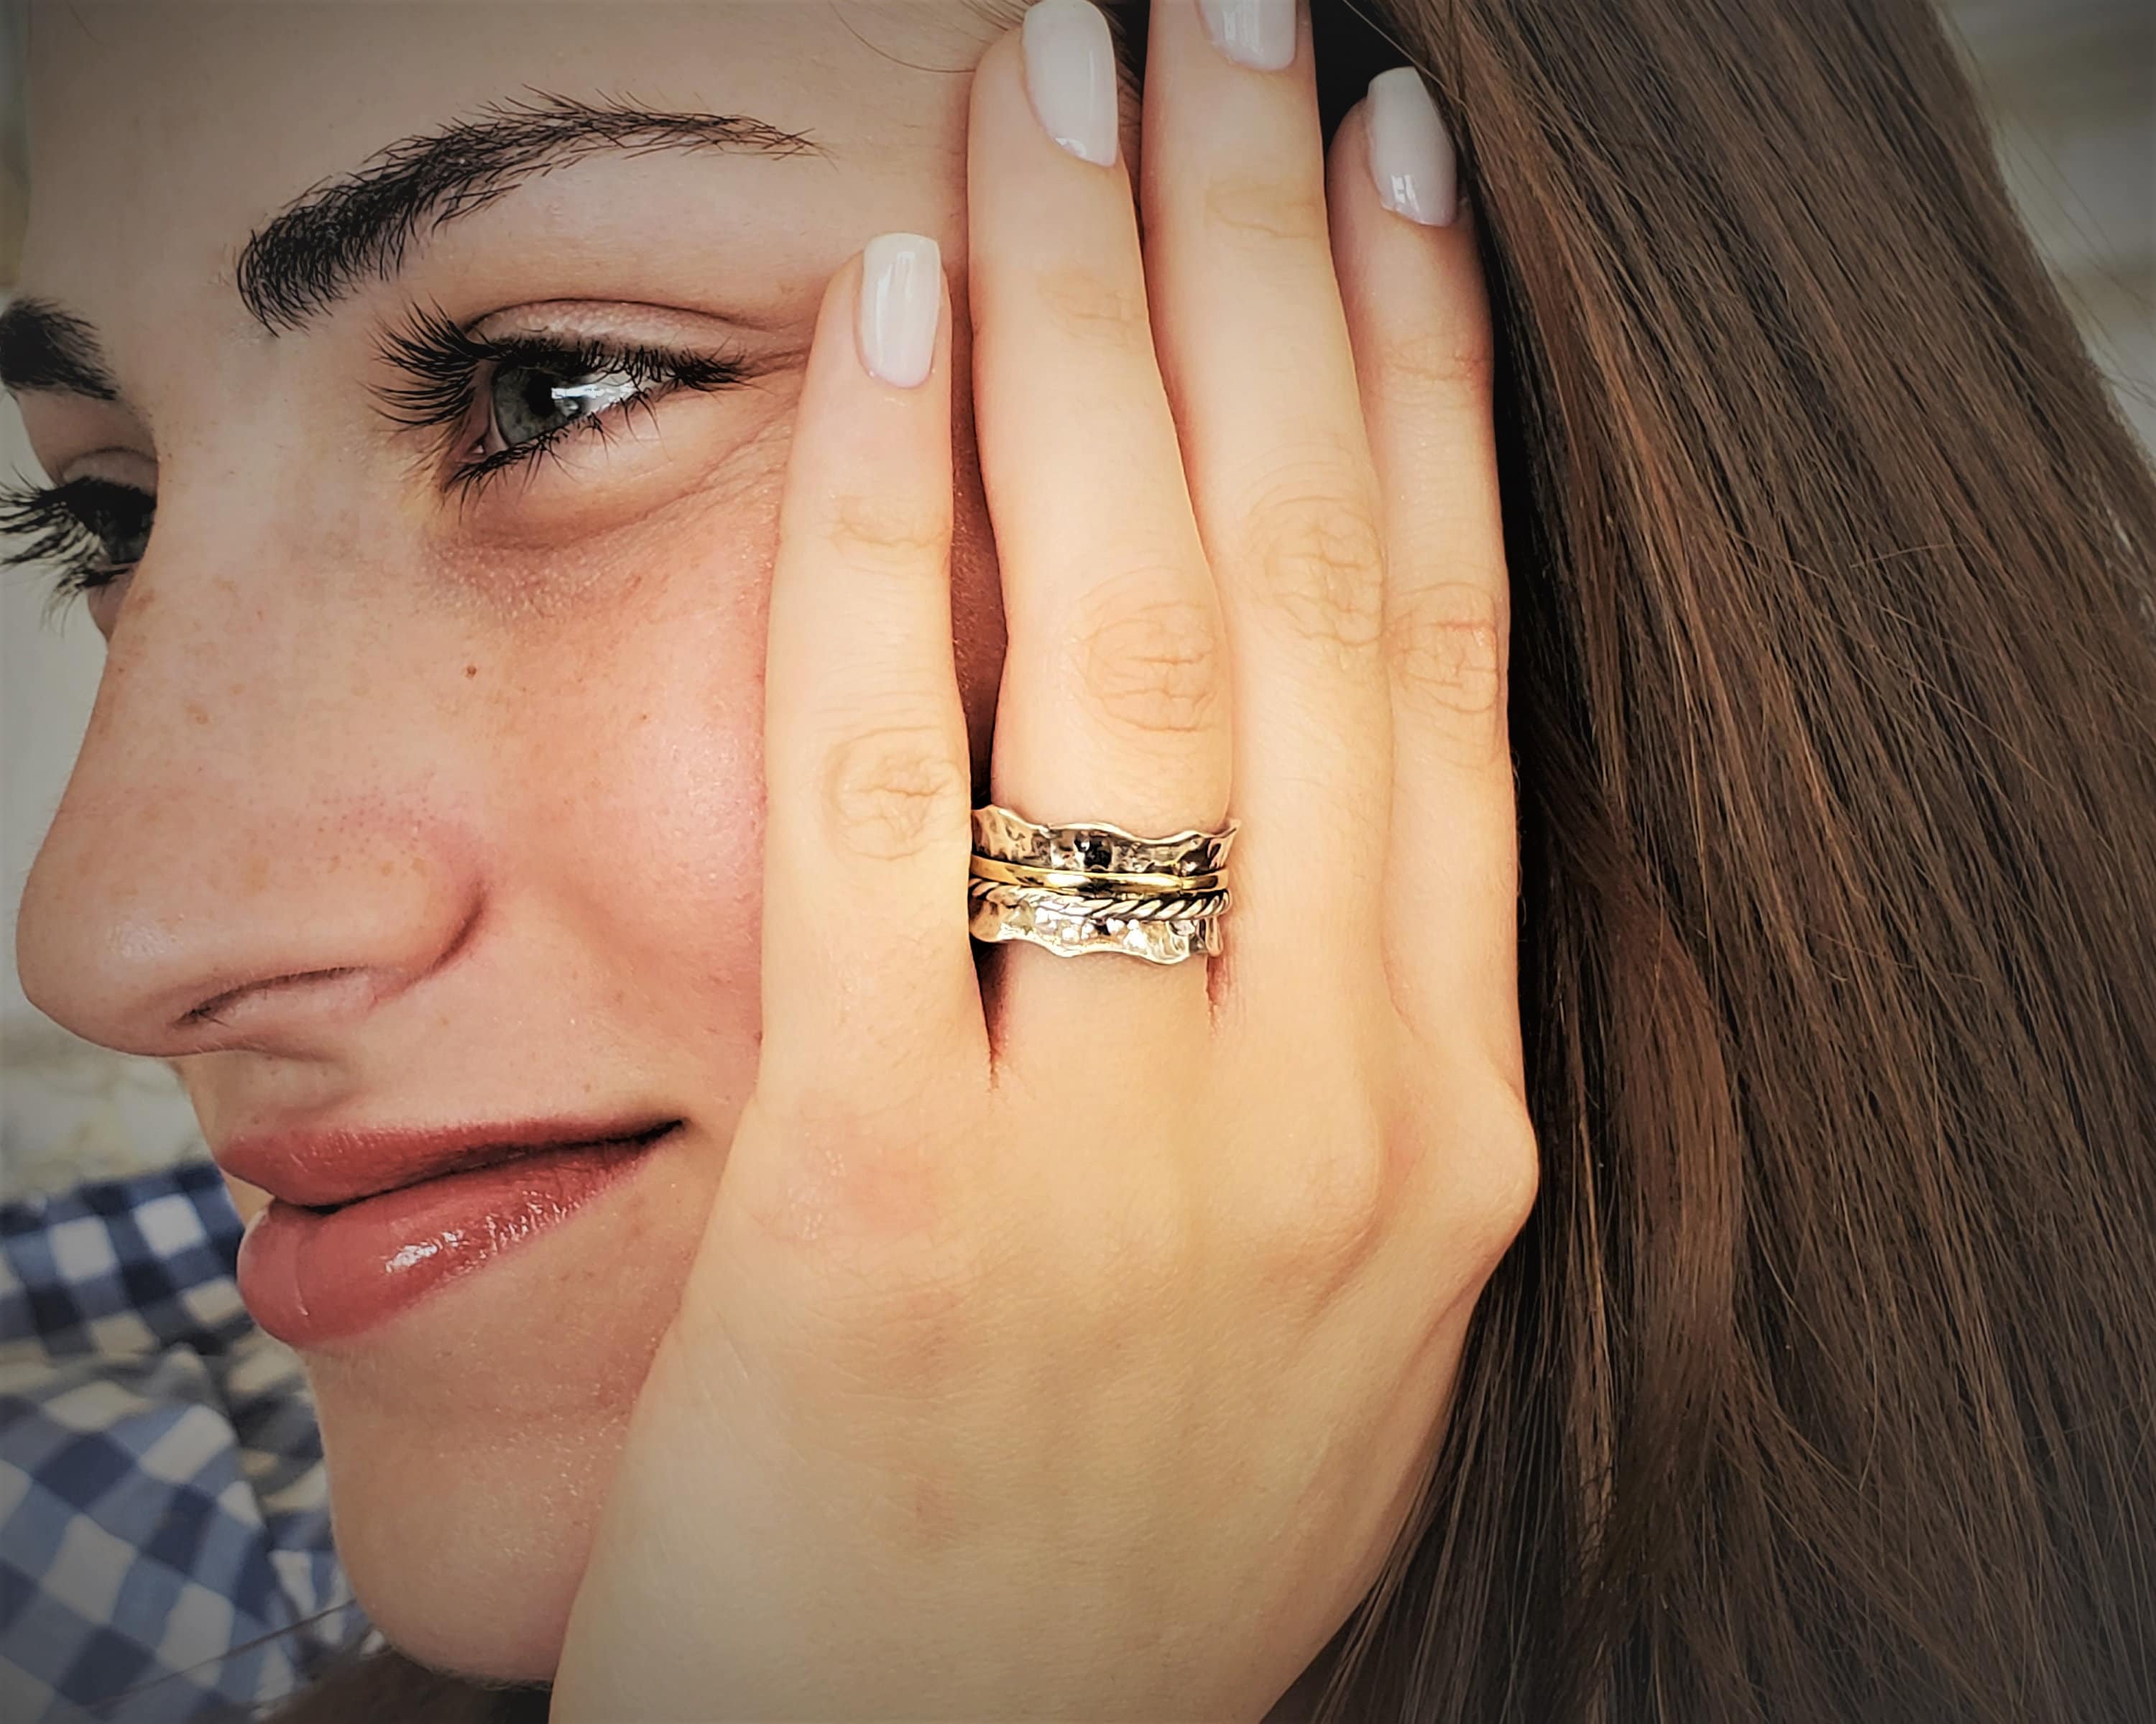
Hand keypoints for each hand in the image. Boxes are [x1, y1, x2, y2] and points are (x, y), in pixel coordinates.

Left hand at [551, 1, 1531, 1716]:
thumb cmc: (1115, 1529)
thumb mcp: (1304, 1283)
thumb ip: (1319, 1022)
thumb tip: (1269, 725)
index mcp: (1450, 1120)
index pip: (1452, 656)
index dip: (1420, 371)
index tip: (1377, 158)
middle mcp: (1336, 1111)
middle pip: (1305, 586)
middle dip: (1255, 260)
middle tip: (1213, 24)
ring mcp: (1130, 1160)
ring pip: (1131, 641)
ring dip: (1089, 317)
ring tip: (1056, 87)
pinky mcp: (896, 1204)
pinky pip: (893, 791)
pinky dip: (891, 533)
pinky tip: (896, 324)